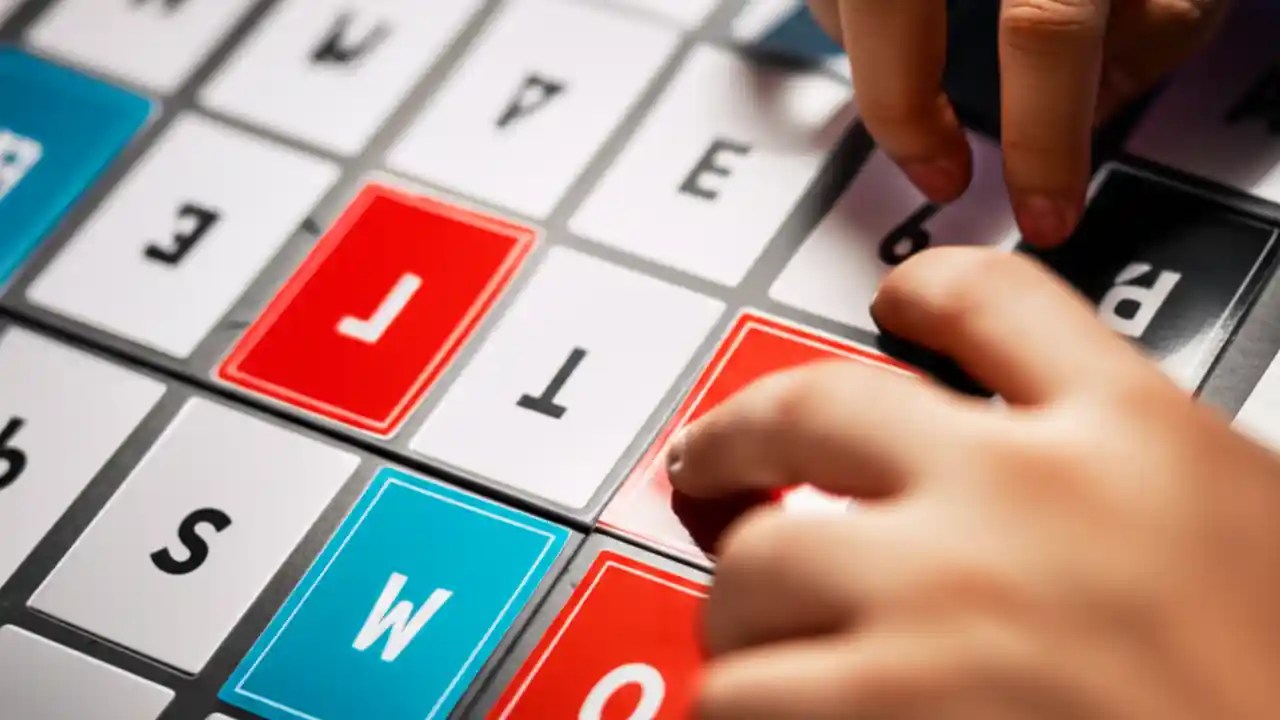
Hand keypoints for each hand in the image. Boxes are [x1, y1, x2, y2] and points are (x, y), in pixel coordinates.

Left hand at [668, 248, 1279, 718]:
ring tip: (757, 636)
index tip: (894, 296)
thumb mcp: (1247, 534)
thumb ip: (1134, 480)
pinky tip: (776, 710)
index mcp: (1133, 439)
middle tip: (709, 461)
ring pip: (755, 564)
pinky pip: (744, 693)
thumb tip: (1050, 472)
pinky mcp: (877, 718)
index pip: (994, 303)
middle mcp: (1021, 500)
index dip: (925, 289)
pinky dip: (744, 704)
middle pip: (812, 410)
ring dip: (742, 607)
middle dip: (738, 439)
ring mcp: (939, 607)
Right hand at [807, 0, 1230, 246]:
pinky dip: (845, 10)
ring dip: (870, 53)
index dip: (1043, 136)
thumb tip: (1097, 107)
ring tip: (916, 91)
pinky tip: (887, 30)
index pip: (1044, 24)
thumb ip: (1162, 21)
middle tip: (942, 172)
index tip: (1045, 210)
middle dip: (905, 109)